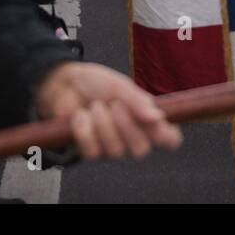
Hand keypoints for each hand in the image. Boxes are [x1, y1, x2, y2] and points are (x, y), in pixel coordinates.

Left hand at [35, 62, 181, 159]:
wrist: (65, 83)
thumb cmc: (97, 83)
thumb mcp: (119, 86)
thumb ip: (137, 101)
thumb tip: (157, 118)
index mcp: (146, 119)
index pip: (169, 139)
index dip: (168, 137)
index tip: (159, 126)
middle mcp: (132, 137)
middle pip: (141, 150)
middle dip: (126, 126)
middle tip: (115, 105)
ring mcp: (112, 147)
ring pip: (115, 151)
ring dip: (103, 124)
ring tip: (95, 106)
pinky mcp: (90, 151)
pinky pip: (93, 151)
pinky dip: (85, 129)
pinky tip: (81, 115)